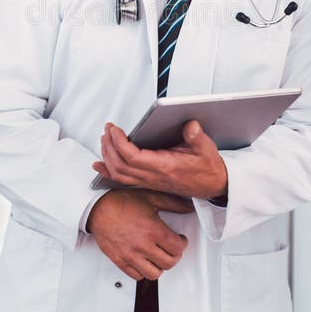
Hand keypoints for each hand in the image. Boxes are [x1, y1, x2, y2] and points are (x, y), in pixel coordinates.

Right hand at [86, 189, 192, 280]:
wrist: (97, 208)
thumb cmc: (120, 202)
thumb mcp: (149, 197)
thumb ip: (172, 203)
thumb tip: (187, 206)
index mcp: (153, 229)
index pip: (178, 247)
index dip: (182, 244)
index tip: (180, 240)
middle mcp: (143, 245)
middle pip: (169, 263)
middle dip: (174, 256)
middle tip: (172, 249)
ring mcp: (131, 255)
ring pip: (154, 274)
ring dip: (160, 266)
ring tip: (159, 256)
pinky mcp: (120, 261)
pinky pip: (137, 276)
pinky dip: (143, 271)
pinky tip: (144, 260)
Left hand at [93, 120, 227, 199]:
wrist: (212, 185)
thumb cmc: (207, 167)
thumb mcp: (206, 148)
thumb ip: (196, 137)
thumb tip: (190, 126)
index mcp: (165, 167)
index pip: (134, 158)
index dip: (120, 143)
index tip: (114, 129)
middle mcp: (154, 176)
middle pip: (121, 166)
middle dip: (109, 146)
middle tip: (108, 129)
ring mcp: (149, 181)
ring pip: (119, 174)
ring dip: (108, 156)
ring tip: (105, 139)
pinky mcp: (148, 183)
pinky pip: (123, 180)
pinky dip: (108, 172)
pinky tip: (98, 165)